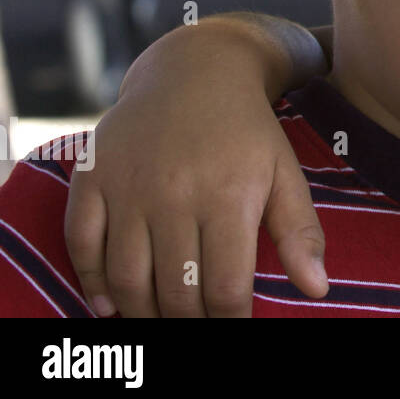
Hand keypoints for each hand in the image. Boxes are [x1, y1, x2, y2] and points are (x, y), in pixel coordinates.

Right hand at [64, 20, 328, 316]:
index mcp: (229, 194)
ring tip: (161, 321)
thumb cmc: (248, 131)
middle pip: (175, 290)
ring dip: (143, 312)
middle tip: (198, 327)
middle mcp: (175, 192)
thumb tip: (317, 291)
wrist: (196, 71)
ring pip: (128, 276)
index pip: (224, 286)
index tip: (234, 325)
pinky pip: (82, 243)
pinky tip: (110, 304)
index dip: (230, 319)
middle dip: (189, 322)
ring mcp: (129, 185)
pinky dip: (92, 282)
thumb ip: (300, 233)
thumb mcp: (285, 173)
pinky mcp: (93, 176)